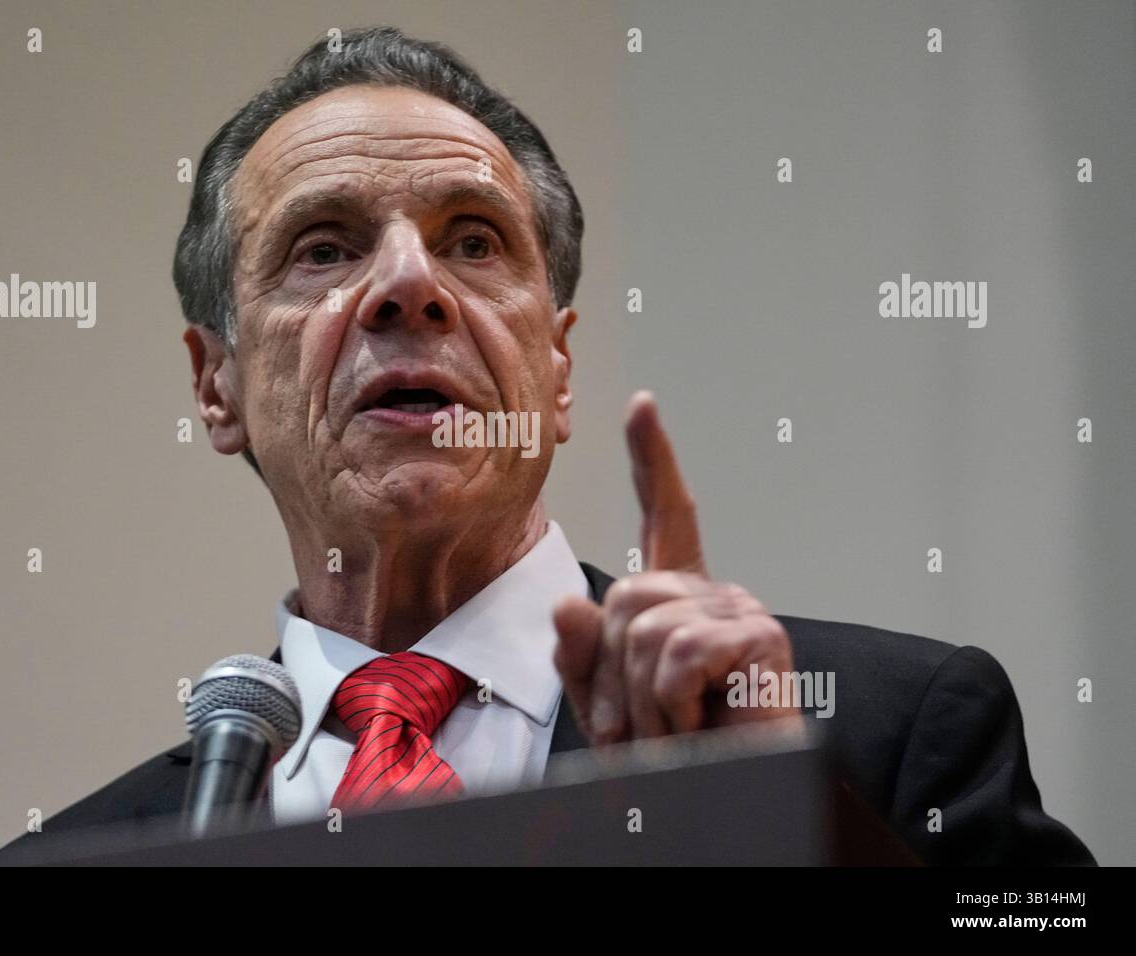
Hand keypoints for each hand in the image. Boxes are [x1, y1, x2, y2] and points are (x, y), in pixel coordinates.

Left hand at [552, 391, 800, 743]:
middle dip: (615, 675)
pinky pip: (676, 654)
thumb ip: (582, 656)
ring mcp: (740, 611)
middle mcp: (713, 594)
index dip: (652, 460)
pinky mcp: (760, 637)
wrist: (723, 798)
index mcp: (678, 602)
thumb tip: (571, 602)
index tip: (641, 406)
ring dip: (643, 700)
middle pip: (623, 597)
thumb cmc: (674, 755)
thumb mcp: (606, 704)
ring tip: (677, 728)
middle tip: (649, 724)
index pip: (664, 518)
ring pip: (643, 629)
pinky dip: (671, 705)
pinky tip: (701, 722)